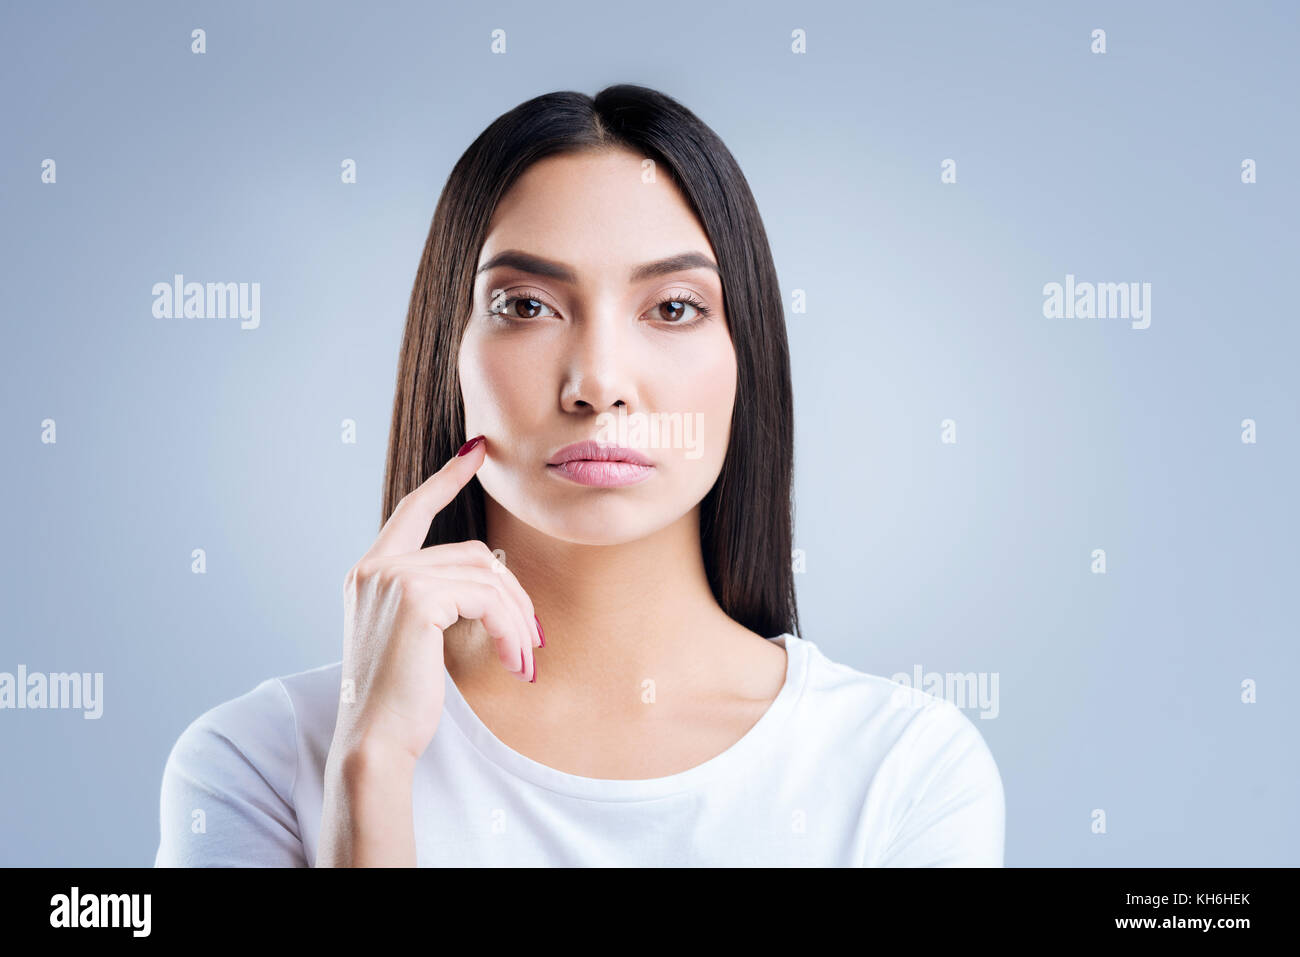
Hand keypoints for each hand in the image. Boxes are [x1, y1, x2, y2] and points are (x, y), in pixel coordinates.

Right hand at [333, 435, 542, 765]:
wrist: (374, 740)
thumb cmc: (397, 699)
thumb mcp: (413, 638)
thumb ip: (435, 599)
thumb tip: (490, 579)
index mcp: (369, 572)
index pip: (413, 509)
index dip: (446, 478)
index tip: (475, 452)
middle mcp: (376, 567)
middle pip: (472, 554)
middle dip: (512, 595)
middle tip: (532, 638)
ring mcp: (393, 577)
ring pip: (486, 576)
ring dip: (516, 619)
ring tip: (523, 659)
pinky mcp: (416, 597)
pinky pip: (487, 597)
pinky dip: (509, 628)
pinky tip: (512, 661)